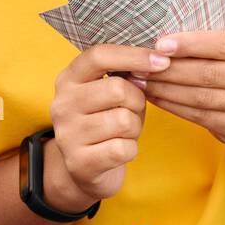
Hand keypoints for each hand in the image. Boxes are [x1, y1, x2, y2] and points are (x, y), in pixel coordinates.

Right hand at [47, 43, 164, 207]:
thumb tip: (157, 63)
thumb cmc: (105, 121)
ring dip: (135, 128)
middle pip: (117, 89)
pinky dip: (130, 150)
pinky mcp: (79, 162)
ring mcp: (67, 134)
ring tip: (124, 132)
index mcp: (68, 79)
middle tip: (133, 111)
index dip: (133, 55)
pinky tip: (119, 151)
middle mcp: (62, 104)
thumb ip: (126, 76)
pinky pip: (123, 149)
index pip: (98, 56)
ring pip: (124, 120)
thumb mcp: (109, 93)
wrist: (84, 169)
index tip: (162, 61)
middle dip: (137, 101)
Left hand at [137, 31, 224, 145]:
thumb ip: (207, 42)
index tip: (160, 45)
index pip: (223, 45)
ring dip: (166, 89)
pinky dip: (173, 106)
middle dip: (170, 69)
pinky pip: (200, 116)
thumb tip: (160, 40)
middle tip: (140, 65)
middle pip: (210, 73)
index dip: (190, 44)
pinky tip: (154, 97)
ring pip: (202, 97)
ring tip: (141, 81)